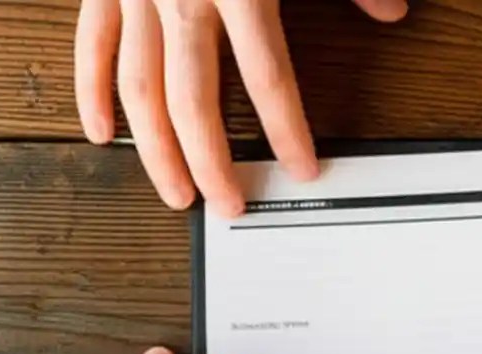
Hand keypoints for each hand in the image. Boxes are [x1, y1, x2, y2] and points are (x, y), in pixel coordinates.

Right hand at [74, 0, 408, 215]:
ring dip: (155, 149)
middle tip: (229, 206)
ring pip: (138, 87)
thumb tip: (390, 11)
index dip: (287, 131)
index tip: (302, 169)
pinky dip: (92, 92)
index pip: (268, 78)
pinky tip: (102, 135)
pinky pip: (91, 46)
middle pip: (194, 100)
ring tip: (175, 193)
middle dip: (212, 161)